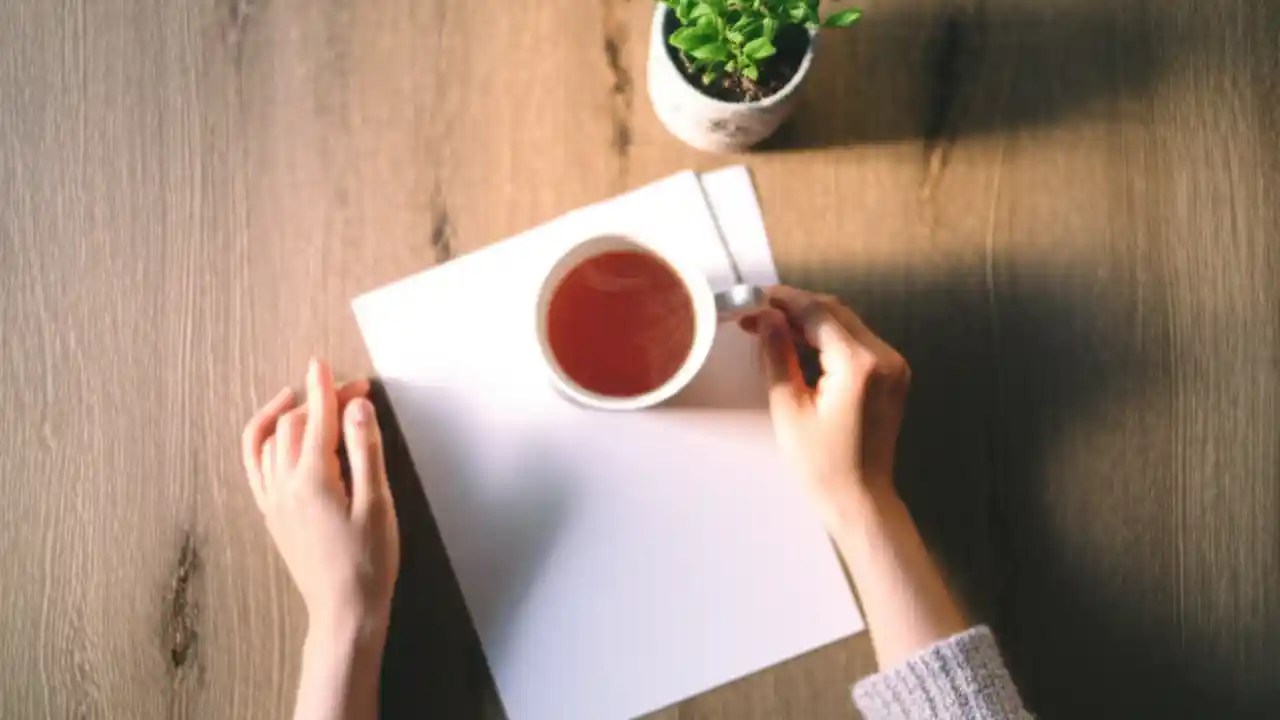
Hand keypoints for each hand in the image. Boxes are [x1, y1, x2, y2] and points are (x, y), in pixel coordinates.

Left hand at [241, 359, 400, 637]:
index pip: (317, 419)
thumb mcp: (378, 504)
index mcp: (313, 480)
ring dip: (287, 415)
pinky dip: (261, 441)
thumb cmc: (369, 561)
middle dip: (318, 400)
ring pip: (266, 442)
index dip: (324, 388)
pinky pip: (255, 465)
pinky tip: (277, 436)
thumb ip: (366, 451)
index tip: (324, 361)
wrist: (344, 610)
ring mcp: (272, 501)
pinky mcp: (270, 514)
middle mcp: (283, 486)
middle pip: (293, 425)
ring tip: (306, 401)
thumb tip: (356, 407)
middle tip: (352, 392)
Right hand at [743, 286, 910, 523]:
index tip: (754, 300)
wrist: (860, 498)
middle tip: (758, 315)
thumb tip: (765, 316)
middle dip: (795, 308)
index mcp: (859, 364)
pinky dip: (829, 338)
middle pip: (835, 312)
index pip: (818, 313)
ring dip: (810, 321)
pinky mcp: (893, 376)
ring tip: (773, 329)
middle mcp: (884, 357)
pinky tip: (801, 346)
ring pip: (847, 324)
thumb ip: (777, 354)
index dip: (783, 302)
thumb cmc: (820, 463)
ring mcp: (894, 365)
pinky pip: (857, 342)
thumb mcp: (789, 407)